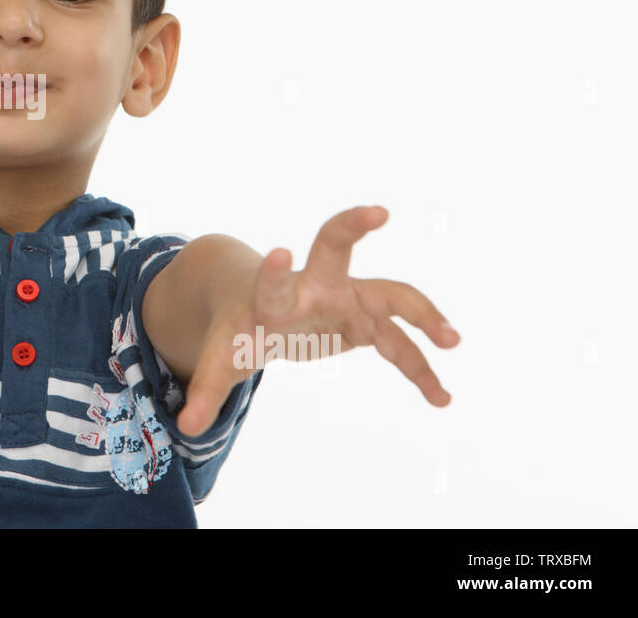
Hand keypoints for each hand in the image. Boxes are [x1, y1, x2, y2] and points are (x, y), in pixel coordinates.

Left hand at [177, 205, 459, 436]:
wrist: (257, 302)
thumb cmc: (238, 327)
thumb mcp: (220, 358)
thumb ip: (206, 388)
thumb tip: (184, 426)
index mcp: (273, 294)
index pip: (272, 280)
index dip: (275, 271)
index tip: (279, 253)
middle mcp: (313, 285)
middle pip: (334, 247)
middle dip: (350, 225)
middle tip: (378, 211)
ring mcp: (346, 297)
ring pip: (390, 297)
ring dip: (422, 315)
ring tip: (453, 342)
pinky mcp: (366, 320)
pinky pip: (401, 344)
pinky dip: (420, 370)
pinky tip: (440, 397)